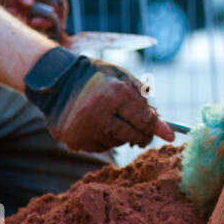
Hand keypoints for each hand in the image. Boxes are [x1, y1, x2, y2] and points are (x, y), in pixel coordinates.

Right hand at [24, 48, 175, 150]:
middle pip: (133, 135)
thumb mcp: (122, 77)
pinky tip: (98, 125)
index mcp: (115, 93)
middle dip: (143, 135)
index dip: (156, 126)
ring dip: (121, 134)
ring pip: (118, 142)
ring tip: (111, 118)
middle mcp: (100, 112)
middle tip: (143, 133)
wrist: (57, 80)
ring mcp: (86, 128)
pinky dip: (105, 138)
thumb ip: (145, 100)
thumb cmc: (96, 77)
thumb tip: (167, 130)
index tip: (166, 132)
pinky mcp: (75, 140)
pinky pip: (101, 146)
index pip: (145, 119)